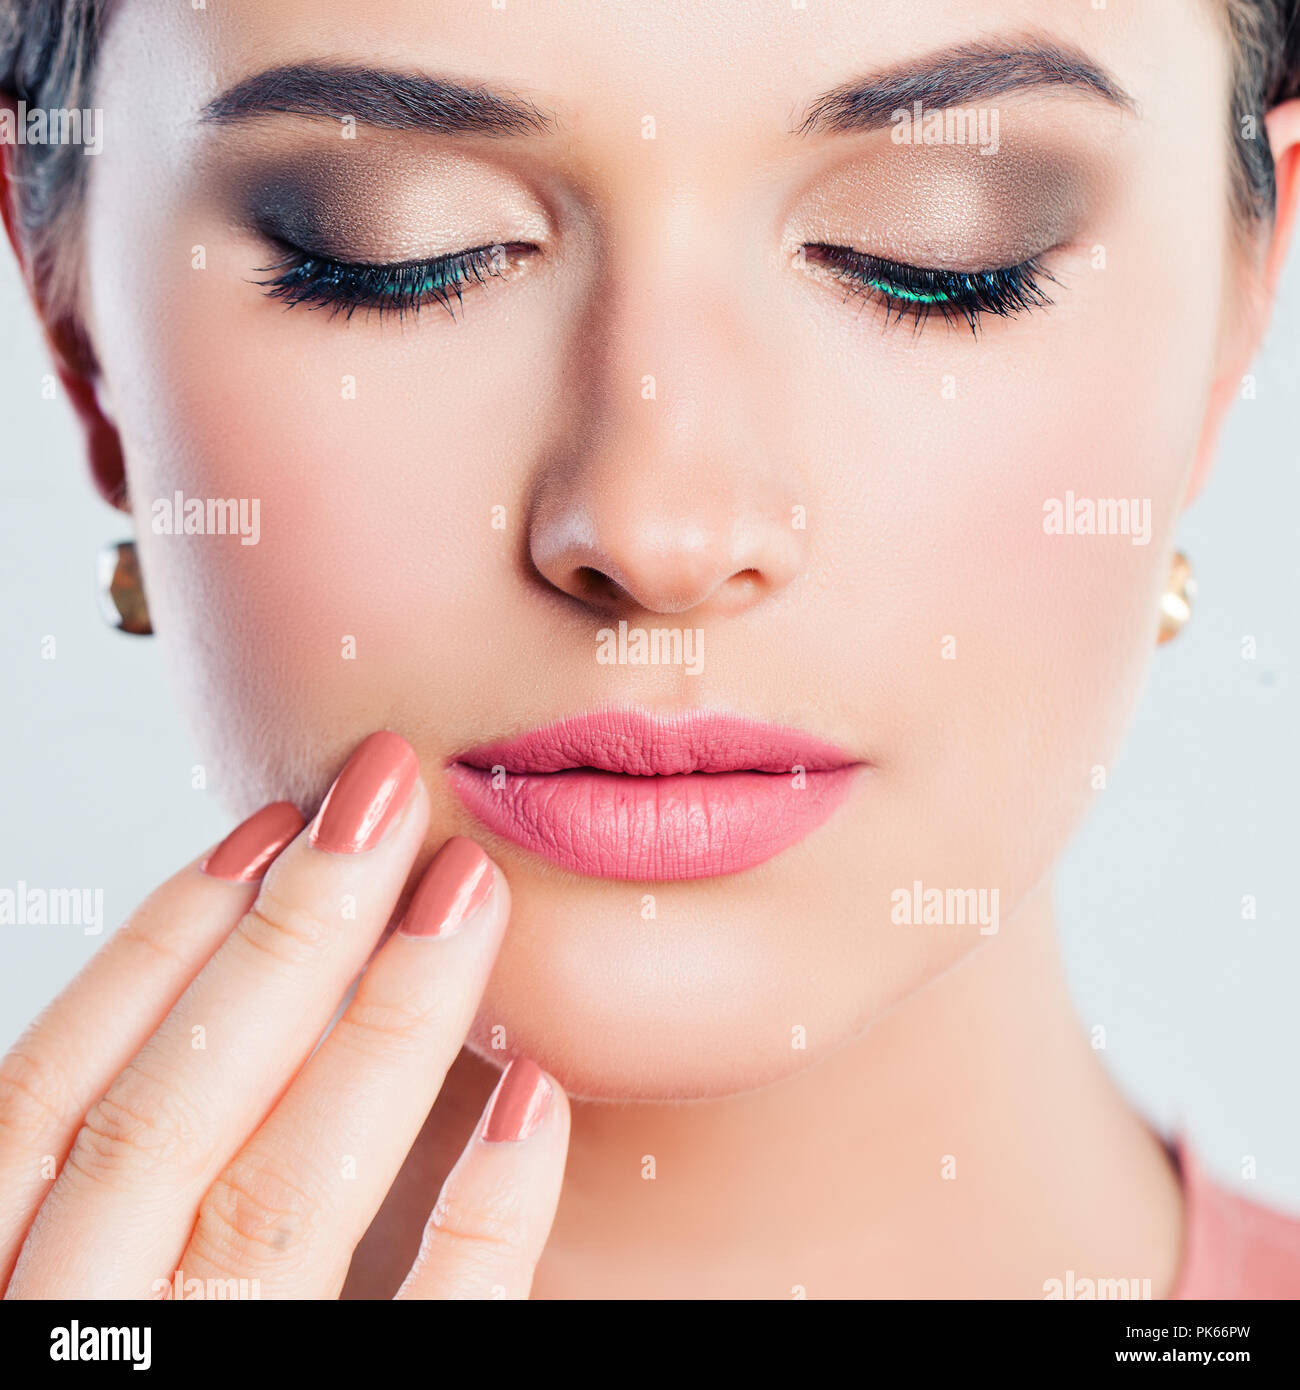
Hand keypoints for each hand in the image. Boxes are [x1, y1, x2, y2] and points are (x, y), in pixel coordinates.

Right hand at [0, 731, 567, 1298]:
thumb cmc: (131, 1371)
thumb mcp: (74, 1261)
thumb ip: (112, 1184)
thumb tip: (210, 994)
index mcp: (0, 1302)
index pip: (45, 1102)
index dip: (153, 945)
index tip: (268, 826)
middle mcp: (78, 1350)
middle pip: (167, 1117)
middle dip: (285, 936)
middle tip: (388, 790)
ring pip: (280, 1202)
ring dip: (384, 1026)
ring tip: (466, 890)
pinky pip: (427, 1332)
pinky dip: (483, 1216)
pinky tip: (535, 1092)